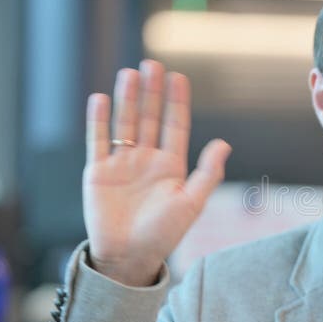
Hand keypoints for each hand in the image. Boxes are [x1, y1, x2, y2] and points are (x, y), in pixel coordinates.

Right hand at [83, 60, 231, 286]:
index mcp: (171, 165)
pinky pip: (98, 141)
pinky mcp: (98, 172)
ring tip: (129, 74)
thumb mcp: (192, 203)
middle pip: (150, 118)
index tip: (179, 77)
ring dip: (127, 99)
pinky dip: (98, 120)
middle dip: (152, 91)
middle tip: (152, 64)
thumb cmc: (164, 234)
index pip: (175, 126)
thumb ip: (208, 173)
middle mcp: (147, 159)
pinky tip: (100, 99)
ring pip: (125, 123)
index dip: (177, 102)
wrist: (129, 257)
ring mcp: (122, 164)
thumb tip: (224, 143)